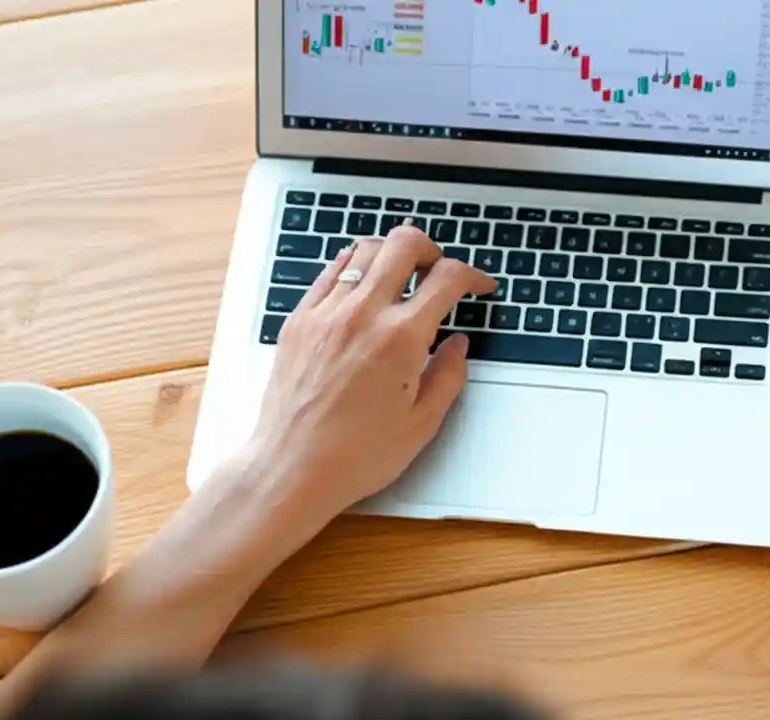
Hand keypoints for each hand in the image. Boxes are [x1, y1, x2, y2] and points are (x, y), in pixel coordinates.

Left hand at [227, 225, 494, 554]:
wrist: (291, 470)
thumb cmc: (355, 456)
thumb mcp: (422, 424)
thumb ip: (449, 375)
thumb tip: (459, 345)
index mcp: (400, 339)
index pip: (447, 278)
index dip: (473, 275)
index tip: (478, 286)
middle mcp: (362, 315)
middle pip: (404, 243)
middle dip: (432, 250)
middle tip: (439, 271)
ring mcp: (325, 313)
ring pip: (364, 250)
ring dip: (391, 254)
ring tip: (401, 277)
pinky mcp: (299, 320)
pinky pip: (330, 272)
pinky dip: (353, 268)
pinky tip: (363, 287)